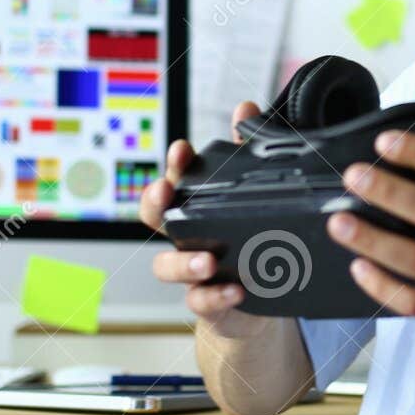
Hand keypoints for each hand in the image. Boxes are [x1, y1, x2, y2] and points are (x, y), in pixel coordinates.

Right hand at [140, 100, 264, 322]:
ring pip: (167, 267)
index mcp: (194, 211)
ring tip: (207, 260)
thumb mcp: (250, 198)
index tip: (182, 150)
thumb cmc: (248, 244)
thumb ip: (245, 157)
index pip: (173, 183)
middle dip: (155, 202)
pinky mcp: (209, 304)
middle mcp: (186, 240)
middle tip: (166, 193)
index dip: (172, 167)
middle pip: (155, 219)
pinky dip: (214, 297)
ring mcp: (193, 274)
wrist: (259, 303)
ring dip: (184, 261)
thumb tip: (246, 110)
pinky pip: (200, 303)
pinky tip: (233, 291)